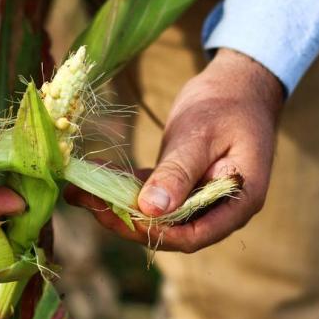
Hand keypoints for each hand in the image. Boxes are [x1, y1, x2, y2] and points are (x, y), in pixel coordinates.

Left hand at [66, 48, 282, 251]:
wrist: (239, 83)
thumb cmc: (227, 104)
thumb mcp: (200, 135)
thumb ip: (178, 172)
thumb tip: (152, 210)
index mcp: (238, 201)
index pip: (194, 235)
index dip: (155, 233)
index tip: (119, 216)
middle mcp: (219, 209)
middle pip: (170, 230)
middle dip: (126, 220)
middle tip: (87, 201)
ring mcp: (200, 199)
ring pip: (156, 215)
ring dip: (118, 205)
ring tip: (79, 192)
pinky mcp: (182, 186)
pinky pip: (151, 194)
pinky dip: (124, 188)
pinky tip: (94, 177)